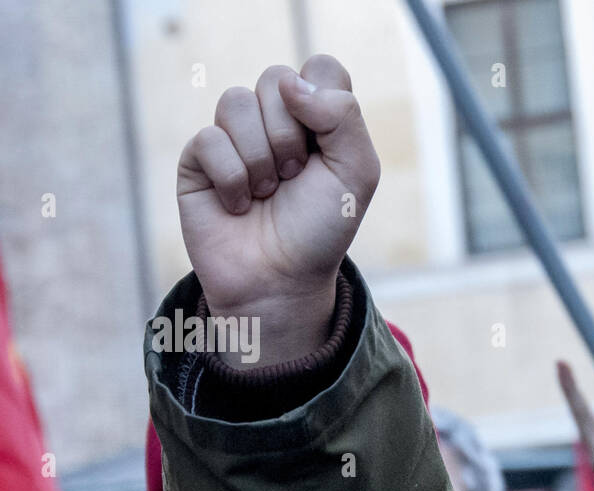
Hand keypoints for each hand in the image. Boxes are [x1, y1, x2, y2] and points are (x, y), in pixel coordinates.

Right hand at [176, 55, 380, 365]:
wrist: (281, 281)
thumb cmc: (321, 230)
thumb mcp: (356, 173)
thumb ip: (341, 115)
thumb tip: (290, 82)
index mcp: (318, 118)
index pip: (321, 69)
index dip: (323, 102)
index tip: (325, 144)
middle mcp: (275, 119)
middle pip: (276, 79)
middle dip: (291, 136)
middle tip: (294, 177)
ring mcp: (234, 136)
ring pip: (236, 102)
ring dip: (261, 159)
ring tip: (268, 192)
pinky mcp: (199, 158)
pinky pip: (209, 139)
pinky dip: (232, 178)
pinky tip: (239, 205)